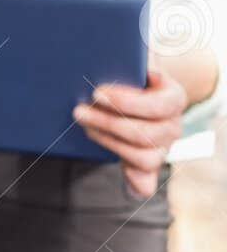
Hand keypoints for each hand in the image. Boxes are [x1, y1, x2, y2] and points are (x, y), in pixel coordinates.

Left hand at [74, 69, 186, 197]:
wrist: (142, 93)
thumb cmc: (130, 79)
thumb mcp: (132, 67)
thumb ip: (127, 65)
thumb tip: (125, 68)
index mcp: (174, 98)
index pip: (157, 105)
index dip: (125, 101)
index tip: (96, 92)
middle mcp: (173, 125)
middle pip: (144, 133)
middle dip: (106, 122)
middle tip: (78, 111)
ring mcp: (163, 147)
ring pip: (141, 156)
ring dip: (107, 141)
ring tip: (84, 125)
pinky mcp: (148, 164)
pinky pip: (147, 180)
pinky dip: (137, 183)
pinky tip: (128, 186)